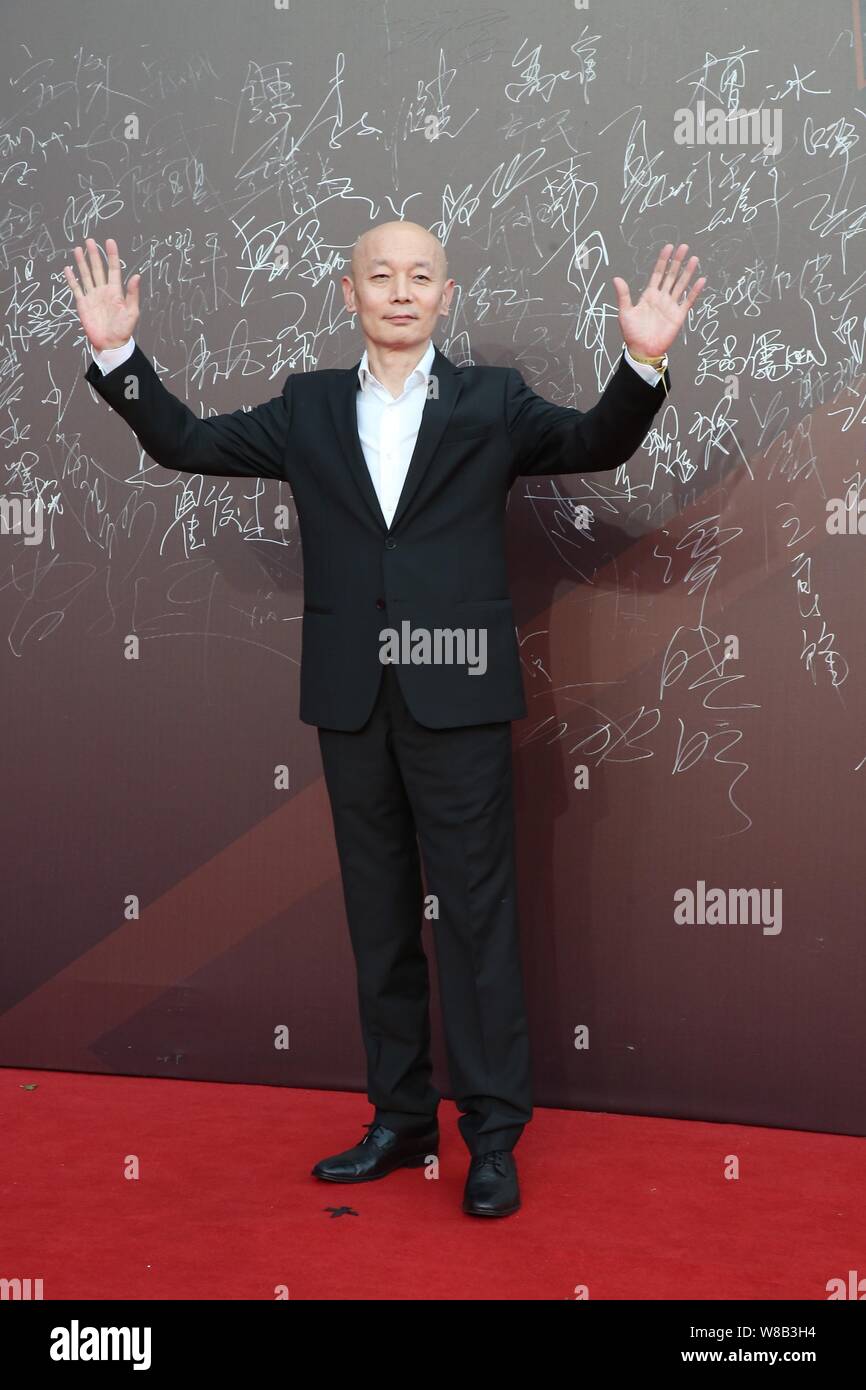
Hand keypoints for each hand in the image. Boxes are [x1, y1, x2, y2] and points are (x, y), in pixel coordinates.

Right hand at [64, 237, 139, 351]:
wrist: (110, 344)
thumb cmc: (123, 330)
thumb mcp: (132, 312)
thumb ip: (132, 293)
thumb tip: (137, 276)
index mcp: (115, 291)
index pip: (113, 269)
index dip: (112, 255)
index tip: (110, 242)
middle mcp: (103, 291)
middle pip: (98, 269)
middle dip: (94, 254)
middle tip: (90, 240)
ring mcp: (92, 296)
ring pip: (86, 275)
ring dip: (82, 263)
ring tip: (78, 249)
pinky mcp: (83, 304)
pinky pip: (76, 288)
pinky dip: (71, 279)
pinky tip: (68, 269)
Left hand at [613, 243, 704, 358]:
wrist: (642, 351)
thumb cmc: (632, 334)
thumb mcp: (625, 313)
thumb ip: (623, 295)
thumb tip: (616, 278)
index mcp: (648, 295)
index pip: (657, 274)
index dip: (663, 261)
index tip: (668, 247)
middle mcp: (661, 298)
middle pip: (671, 276)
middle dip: (677, 261)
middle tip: (683, 246)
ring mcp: (671, 306)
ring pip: (681, 285)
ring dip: (687, 272)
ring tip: (694, 258)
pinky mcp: (678, 316)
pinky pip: (688, 301)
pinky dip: (695, 291)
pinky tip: (701, 280)